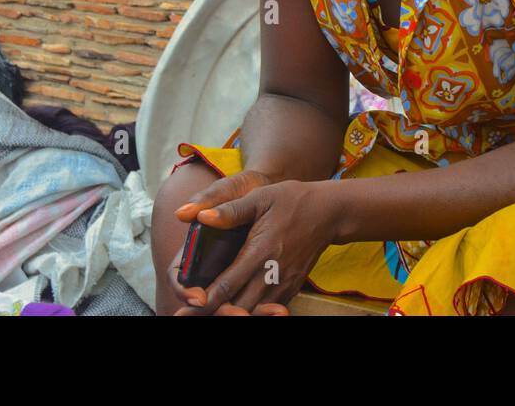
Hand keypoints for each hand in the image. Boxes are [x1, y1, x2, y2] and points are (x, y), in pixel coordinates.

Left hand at [175, 178, 338, 315]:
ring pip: (253, 312)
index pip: (226, 285)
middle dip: (213, 313)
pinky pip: (268, 308)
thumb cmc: (293, 200)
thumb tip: (201, 217)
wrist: (330, 212)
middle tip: (187, 316)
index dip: (204, 300)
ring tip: (211, 315)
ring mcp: (284, 284)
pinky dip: (252, 312)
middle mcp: (272, 274)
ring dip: (232, 315)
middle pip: (238, 307)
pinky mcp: (291, 287)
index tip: (185, 309)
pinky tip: (237, 311)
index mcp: (260, 251)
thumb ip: (231, 210)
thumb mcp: (261, 197)